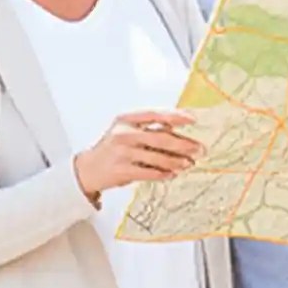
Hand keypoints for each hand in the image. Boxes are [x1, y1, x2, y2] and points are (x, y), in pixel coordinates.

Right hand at [74, 110, 202, 197]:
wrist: (88, 169)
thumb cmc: (111, 149)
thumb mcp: (125, 131)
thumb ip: (147, 129)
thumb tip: (178, 132)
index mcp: (126, 119)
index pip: (154, 114)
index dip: (175, 116)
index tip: (192, 120)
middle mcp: (124, 134)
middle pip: (161, 137)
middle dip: (184, 144)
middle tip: (199, 149)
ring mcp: (123, 153)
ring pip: (158, 157)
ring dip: (177, 162)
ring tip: (188, 164)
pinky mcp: (123, 171)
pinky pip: (150, 173)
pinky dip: (164, 174)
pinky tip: (172, 174)